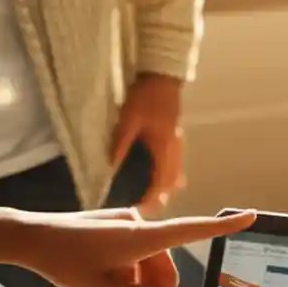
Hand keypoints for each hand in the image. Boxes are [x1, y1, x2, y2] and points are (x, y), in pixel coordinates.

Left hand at [22, 209, 255, 286]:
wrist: (30, 237)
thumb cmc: (66, 262)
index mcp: (141, 238)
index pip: (192, 231)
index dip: (221, 227)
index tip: (249, 216)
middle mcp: (138, 224)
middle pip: (167, 259)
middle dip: (159, 284)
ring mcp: (126, 221)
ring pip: (150, 257)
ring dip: (142, 278)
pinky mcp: (115, 223)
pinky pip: (136, 249)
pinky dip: (130, 267)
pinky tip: (106, 276)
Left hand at [112, 74, 185, 214]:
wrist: (162, 76)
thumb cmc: (145, 96)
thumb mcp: (128, 120)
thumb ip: (120, 145)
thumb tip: (110, 168)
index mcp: (164, 148)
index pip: (160, 183)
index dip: (151, 199)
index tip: (140, 210)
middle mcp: (174, 150)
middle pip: (171, 183)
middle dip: (160, 198)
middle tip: (145, 209)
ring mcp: (177, 144)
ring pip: (176, 174)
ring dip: (165, 188)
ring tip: (150, 197)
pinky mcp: (175, 137)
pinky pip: (175, 164)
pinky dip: (168, 176)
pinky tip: (157, 176)